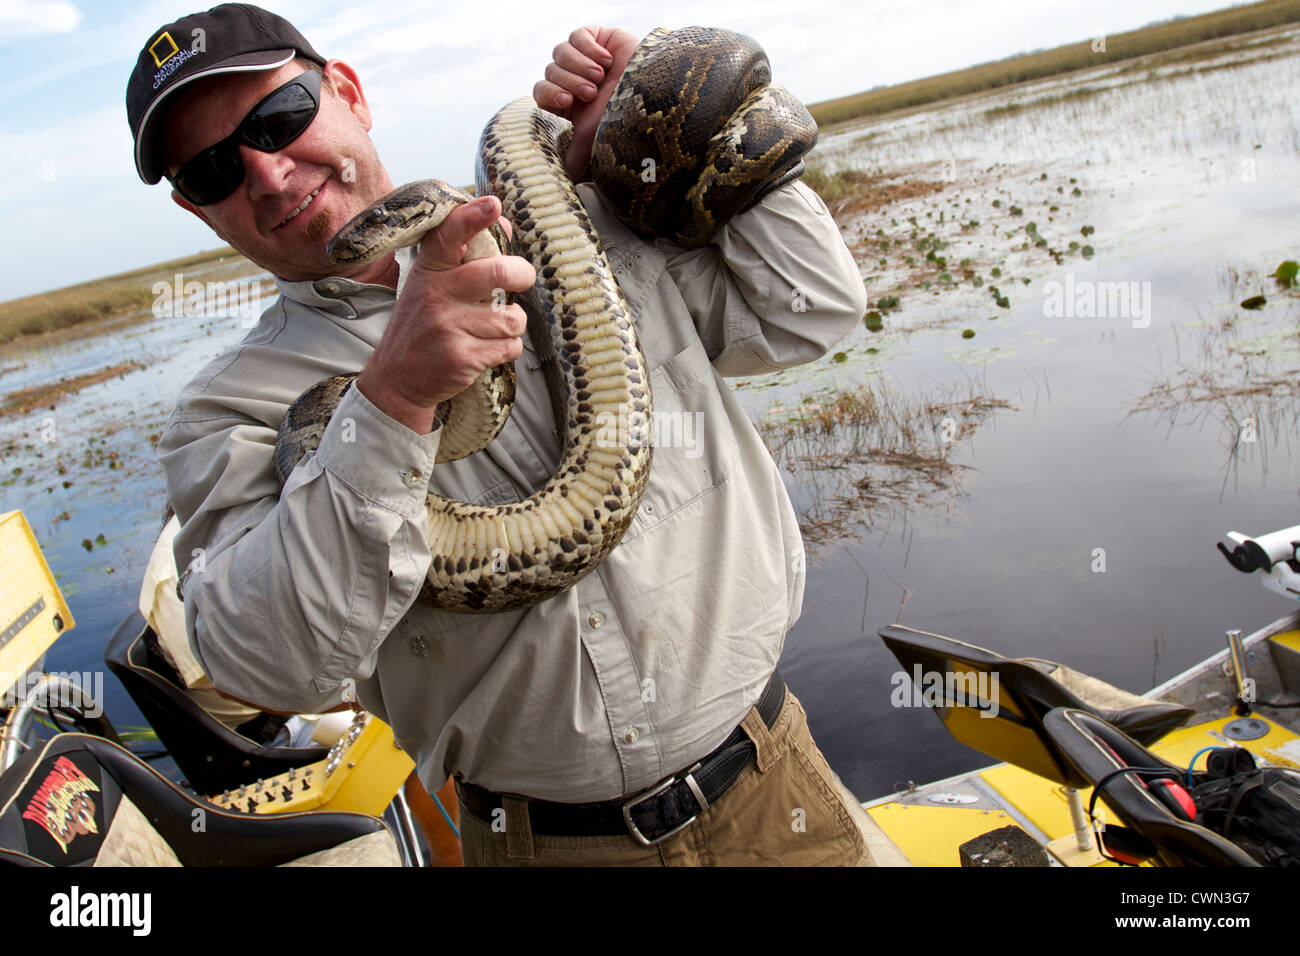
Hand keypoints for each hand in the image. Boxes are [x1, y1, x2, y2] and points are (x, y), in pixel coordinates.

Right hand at [356, 195, 535, 433]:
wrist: (396, 378)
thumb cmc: (423, 324)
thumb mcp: (432, 284)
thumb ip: (467, 256)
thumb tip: (504, 222)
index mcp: (430, 270)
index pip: (450, 235)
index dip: (473, 218)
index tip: (493, 205)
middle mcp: (437, 294)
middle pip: (499, 272)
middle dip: (523, 275)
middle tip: (522, 279)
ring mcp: (449, 326)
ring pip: (512, 317)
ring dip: (513, 323)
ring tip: (492, 327)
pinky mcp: (462, 357)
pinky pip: (510, 346)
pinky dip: (507, 348)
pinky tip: (486, 349)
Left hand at [533, 26, 639, 180]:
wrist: (655, 98)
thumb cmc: (627, 124)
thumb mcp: (593, 145)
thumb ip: (572, 160)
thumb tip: (556, 183)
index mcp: (567, 104)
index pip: (541, 92)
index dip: (549, 94)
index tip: (567, 103)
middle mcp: (573, 80)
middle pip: (550, 71)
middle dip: (569, 83)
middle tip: (592, 93)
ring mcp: (584, 58)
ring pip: (560, 52)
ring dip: (578, 66)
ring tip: (600, 77)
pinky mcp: (597, 38)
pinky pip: (577, 36)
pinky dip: (588, 48)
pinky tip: (605, 61)